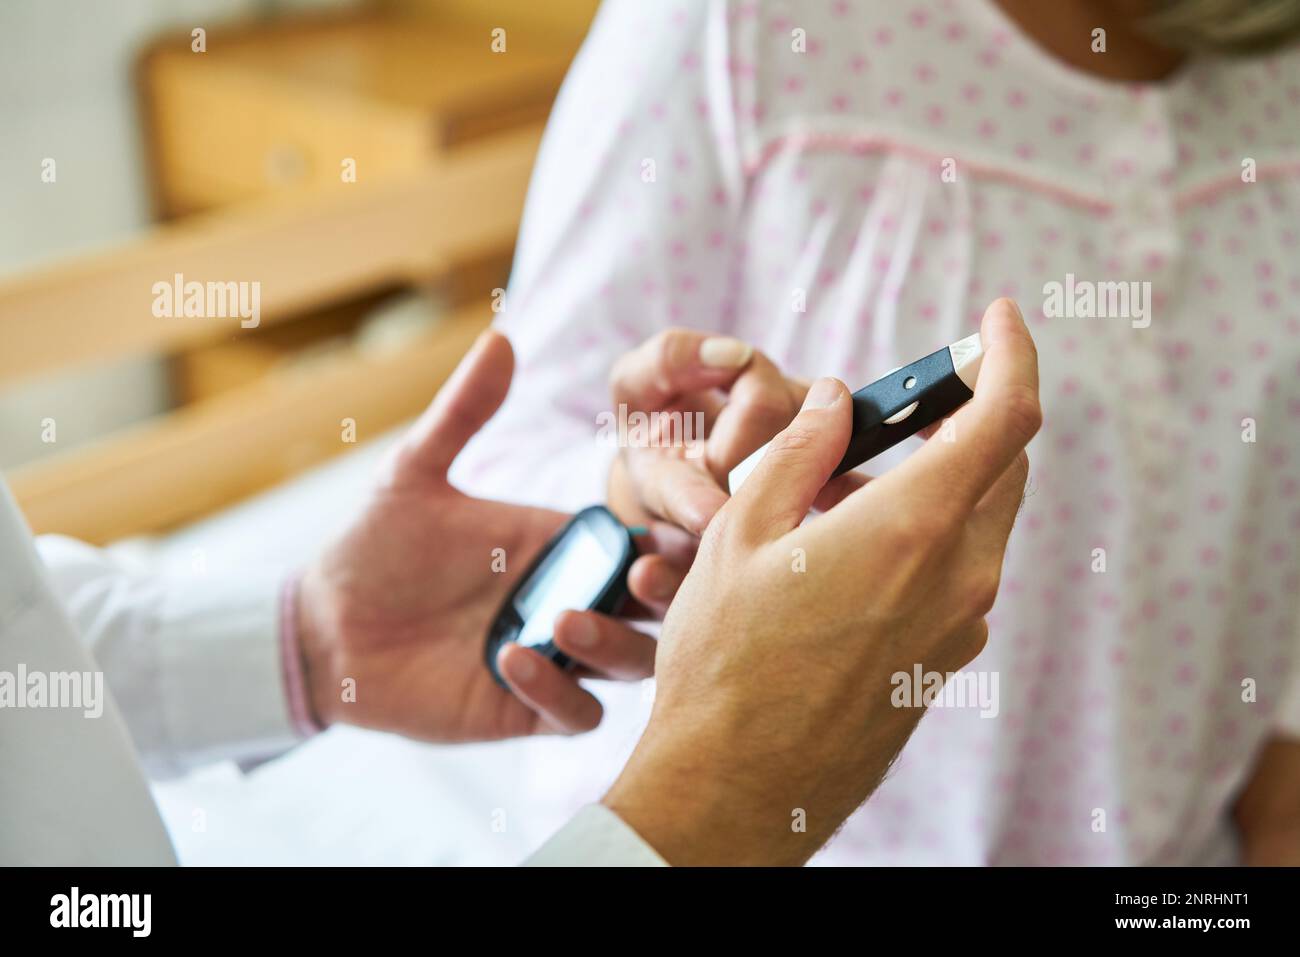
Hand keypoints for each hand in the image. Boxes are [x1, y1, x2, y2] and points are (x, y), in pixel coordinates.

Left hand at [296, 330, 670, 739]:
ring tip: (565, 619)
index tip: (674, 524)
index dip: (670, 535)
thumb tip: (500, 337)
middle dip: (668, 594)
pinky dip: (559, 692)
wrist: (321, 628)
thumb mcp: (415, 473)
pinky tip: (510, 660)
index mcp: (560, 542)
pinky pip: (577, 714)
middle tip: (644, 576)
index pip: (643, 539)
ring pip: (631, 663)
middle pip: (657, 606)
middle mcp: (570, 597)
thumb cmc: (372, 546)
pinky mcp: (524, 707)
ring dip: (615, 644)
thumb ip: (463, 412)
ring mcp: (554, 655)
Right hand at [603, 299, 1040, 864]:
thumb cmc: (727, 660)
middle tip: (901, 405)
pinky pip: (955, 573)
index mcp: (914, 527)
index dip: (1010, 353)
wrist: (737, 785)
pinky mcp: (943, 660)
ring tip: (839, 492)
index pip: (1007, 415)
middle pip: (1000, 466)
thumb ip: (800, 453)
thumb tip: (833, 401)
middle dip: (964, 417)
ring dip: (932, 484)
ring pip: (976, 521)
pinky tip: (846, 553)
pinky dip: (922, 538)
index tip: (996, 319)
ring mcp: (958, 625)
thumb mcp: (742, 533)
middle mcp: (959, 574)